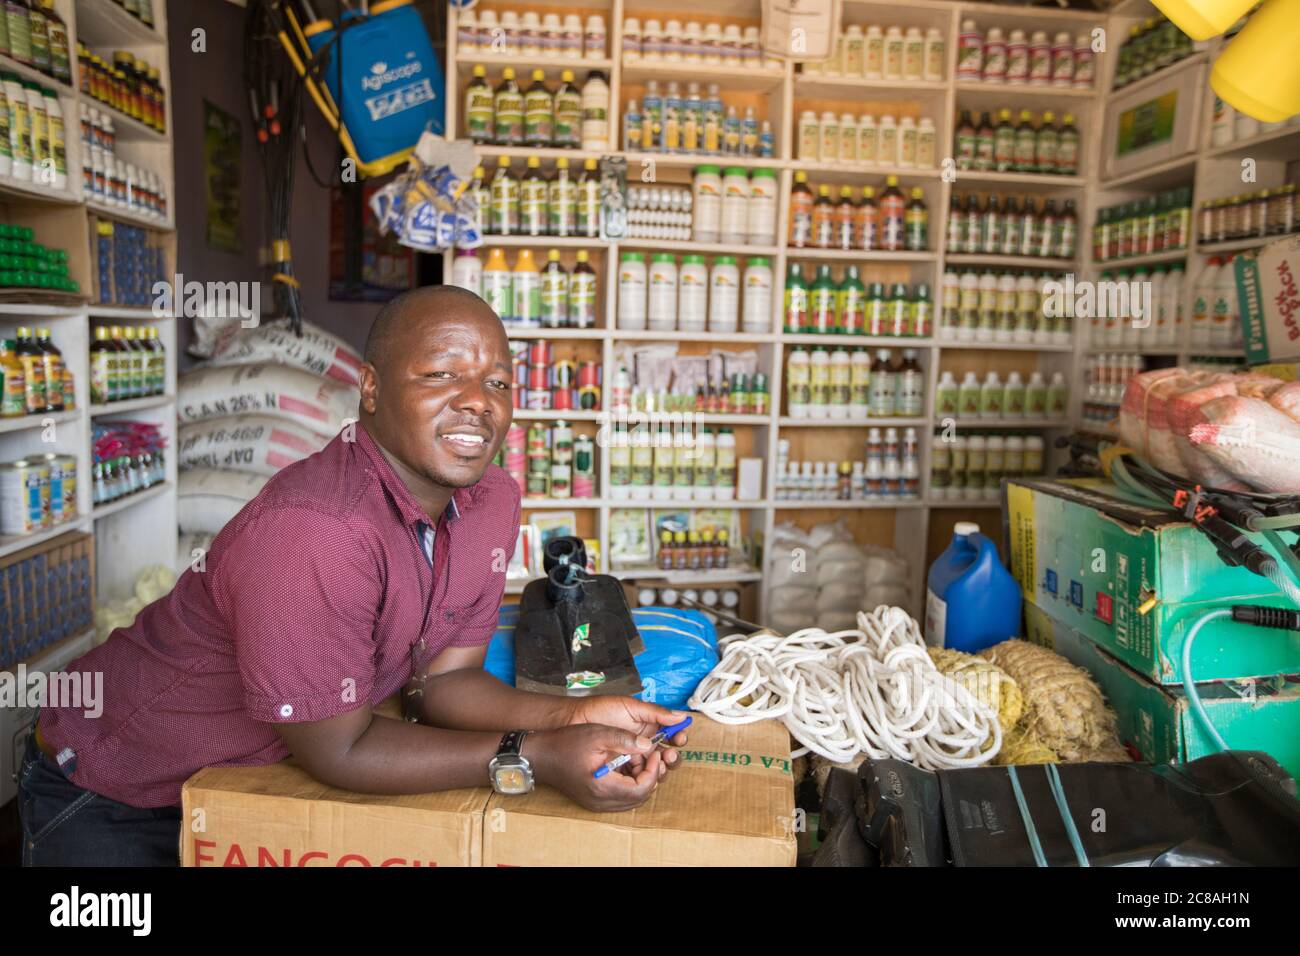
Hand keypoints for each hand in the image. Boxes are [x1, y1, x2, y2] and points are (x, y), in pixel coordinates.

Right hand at [527, 724, 663, 811]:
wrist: (540, 756)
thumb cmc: (566, 743)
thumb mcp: (598, 734)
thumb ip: (625, 739)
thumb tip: (648, 744)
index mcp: (603, 787)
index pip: (642, 789)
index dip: (653, 771)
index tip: (653, 753)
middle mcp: (602, 801)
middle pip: (640, 797)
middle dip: (649, 775)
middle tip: (646, 755)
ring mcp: (597, 804)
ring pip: (631, 799)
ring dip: (639, 780)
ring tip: (634, 758)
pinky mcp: (594, 801)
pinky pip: (620, 798)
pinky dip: (628, 783)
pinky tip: (623, 765)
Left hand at [566, 697, 689, 770]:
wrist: (571, 722)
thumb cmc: (599, 710)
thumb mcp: (629, 707)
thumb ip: (655, 712)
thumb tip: (681, 717)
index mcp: (648, 727)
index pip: (670, 736)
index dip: (678, 738)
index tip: (679, 739)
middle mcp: (642, 744)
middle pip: (666, 755)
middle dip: (672, 756)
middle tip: (669, 754)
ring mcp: (632, 758)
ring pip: (654, 769)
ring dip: (661, 768)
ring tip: (659, 763)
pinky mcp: (620, 771)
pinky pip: (636, 779)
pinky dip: (644, 778)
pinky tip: (644, 774)